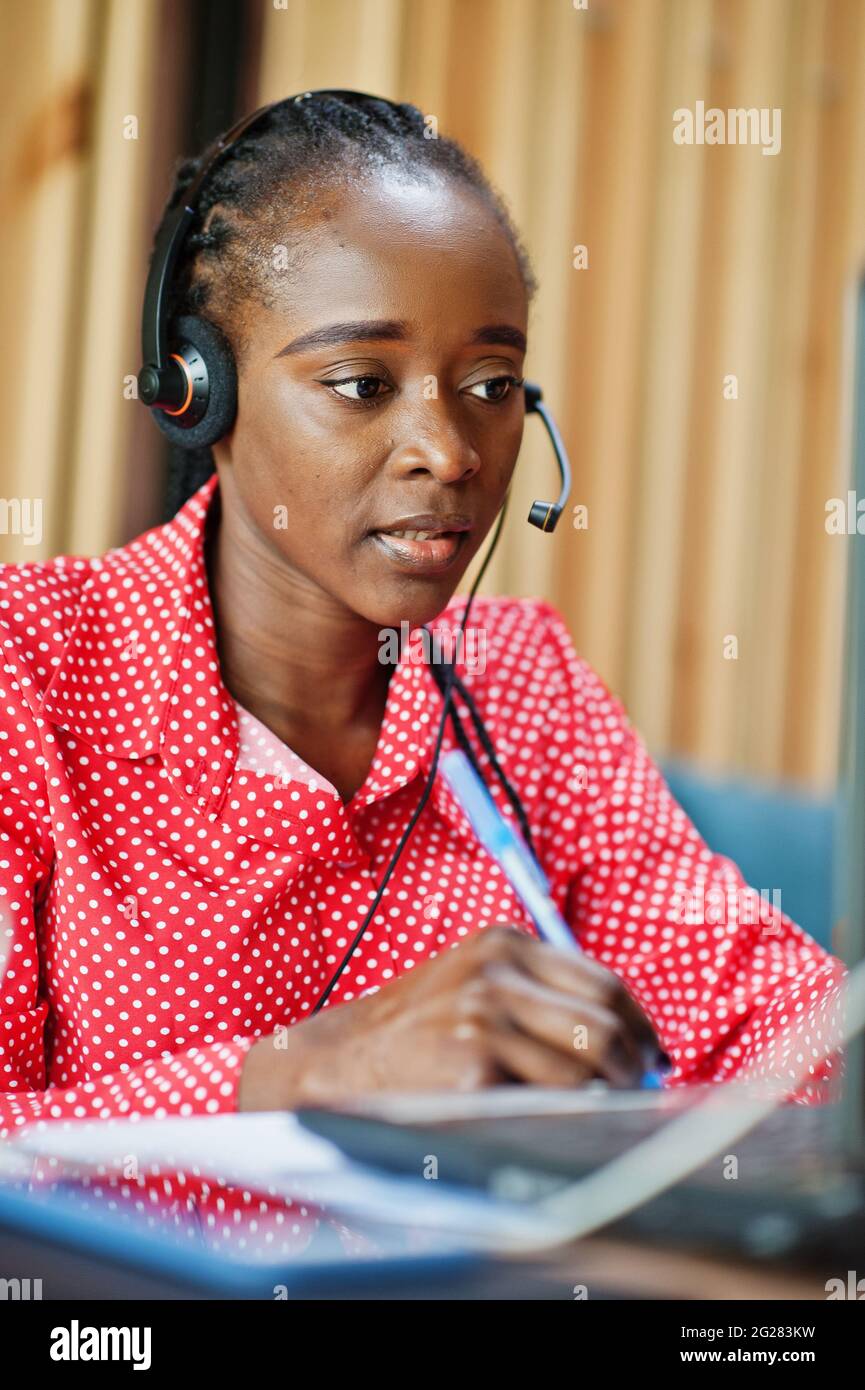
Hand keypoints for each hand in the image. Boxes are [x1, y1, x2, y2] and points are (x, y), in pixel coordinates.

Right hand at [238, 923, 668, 1110]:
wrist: (335, 1061)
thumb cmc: (414, 1029)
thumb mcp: (471, 982)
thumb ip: (539, 995)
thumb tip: (630, 1042)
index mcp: (502, 944)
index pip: (604, 984)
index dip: (639, 1026)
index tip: (653, 1055)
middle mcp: (495, 974)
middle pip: (603, 1026)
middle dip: (629, 1067)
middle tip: (630, 1092)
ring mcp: (483, 1021)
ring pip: (584, 1070)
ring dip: (594, 1098)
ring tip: (579, 1110)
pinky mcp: (472, 1071)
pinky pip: (546, 1104)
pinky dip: (552, 1118)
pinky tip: (531, 1119)